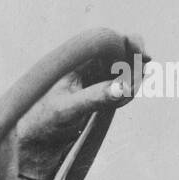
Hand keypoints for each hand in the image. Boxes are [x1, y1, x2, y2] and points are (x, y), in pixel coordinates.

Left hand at [17, 34, 145, 179]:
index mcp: (75, 58)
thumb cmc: (42, 120)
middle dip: (135, 63)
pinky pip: (122, 84)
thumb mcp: (68, 110)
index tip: (144, 56)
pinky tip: (123, 99)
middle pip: (122, 52)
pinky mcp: (100, 90)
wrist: (34, 139)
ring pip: (126, 69)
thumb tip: (123, 87)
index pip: (108, 40)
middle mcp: (86, 63)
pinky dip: (128, 90)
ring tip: (124, 98)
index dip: (129, 43)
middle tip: (140, 80)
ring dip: (133, 79)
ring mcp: (95, 76)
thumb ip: (95, 98)